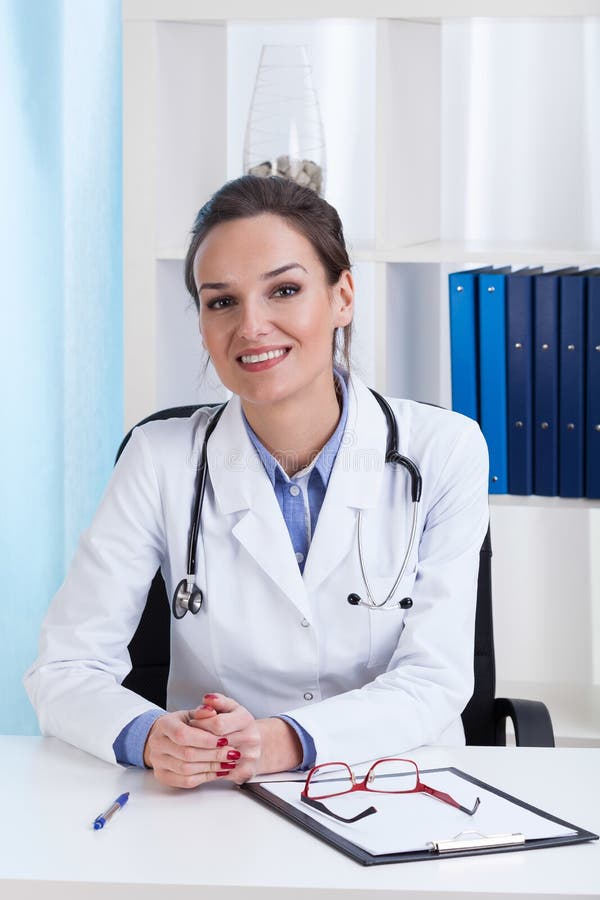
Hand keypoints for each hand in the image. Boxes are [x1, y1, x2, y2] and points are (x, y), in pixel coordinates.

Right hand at [143, 705, 240, 788]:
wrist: (165, 737)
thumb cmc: (182, 725)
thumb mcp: (192, 714)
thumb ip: (203, 712)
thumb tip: (211, 711)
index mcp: (164, 724)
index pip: (183, 734)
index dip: (205, 739)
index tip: (224, 740)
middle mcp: (157, 744)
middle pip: (186, 754)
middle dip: (213, 754)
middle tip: (232, 753)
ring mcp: (158, 762)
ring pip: (186, 770)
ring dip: (211, 767)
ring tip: (228, 763)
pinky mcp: (163, 776)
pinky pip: (186, 781)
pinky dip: (205, 777)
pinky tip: (218, 771)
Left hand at [188, 693, 302, 782]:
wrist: (258, 744)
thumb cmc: (237, 725)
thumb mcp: (230, 707)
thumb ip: (217, 701)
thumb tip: (207, 700)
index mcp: (245, 719)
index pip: (217, 724)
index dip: (200, 724)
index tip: (191, 723)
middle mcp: (251, 738)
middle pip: (216, 742)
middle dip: (197, 740)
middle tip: (187, 738)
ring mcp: (250, 756)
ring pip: (216, 760)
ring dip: (200, 756)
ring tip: (193, 749)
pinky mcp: (246, 772)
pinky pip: (221, 774)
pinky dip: (208, 769)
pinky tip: (201, 763)